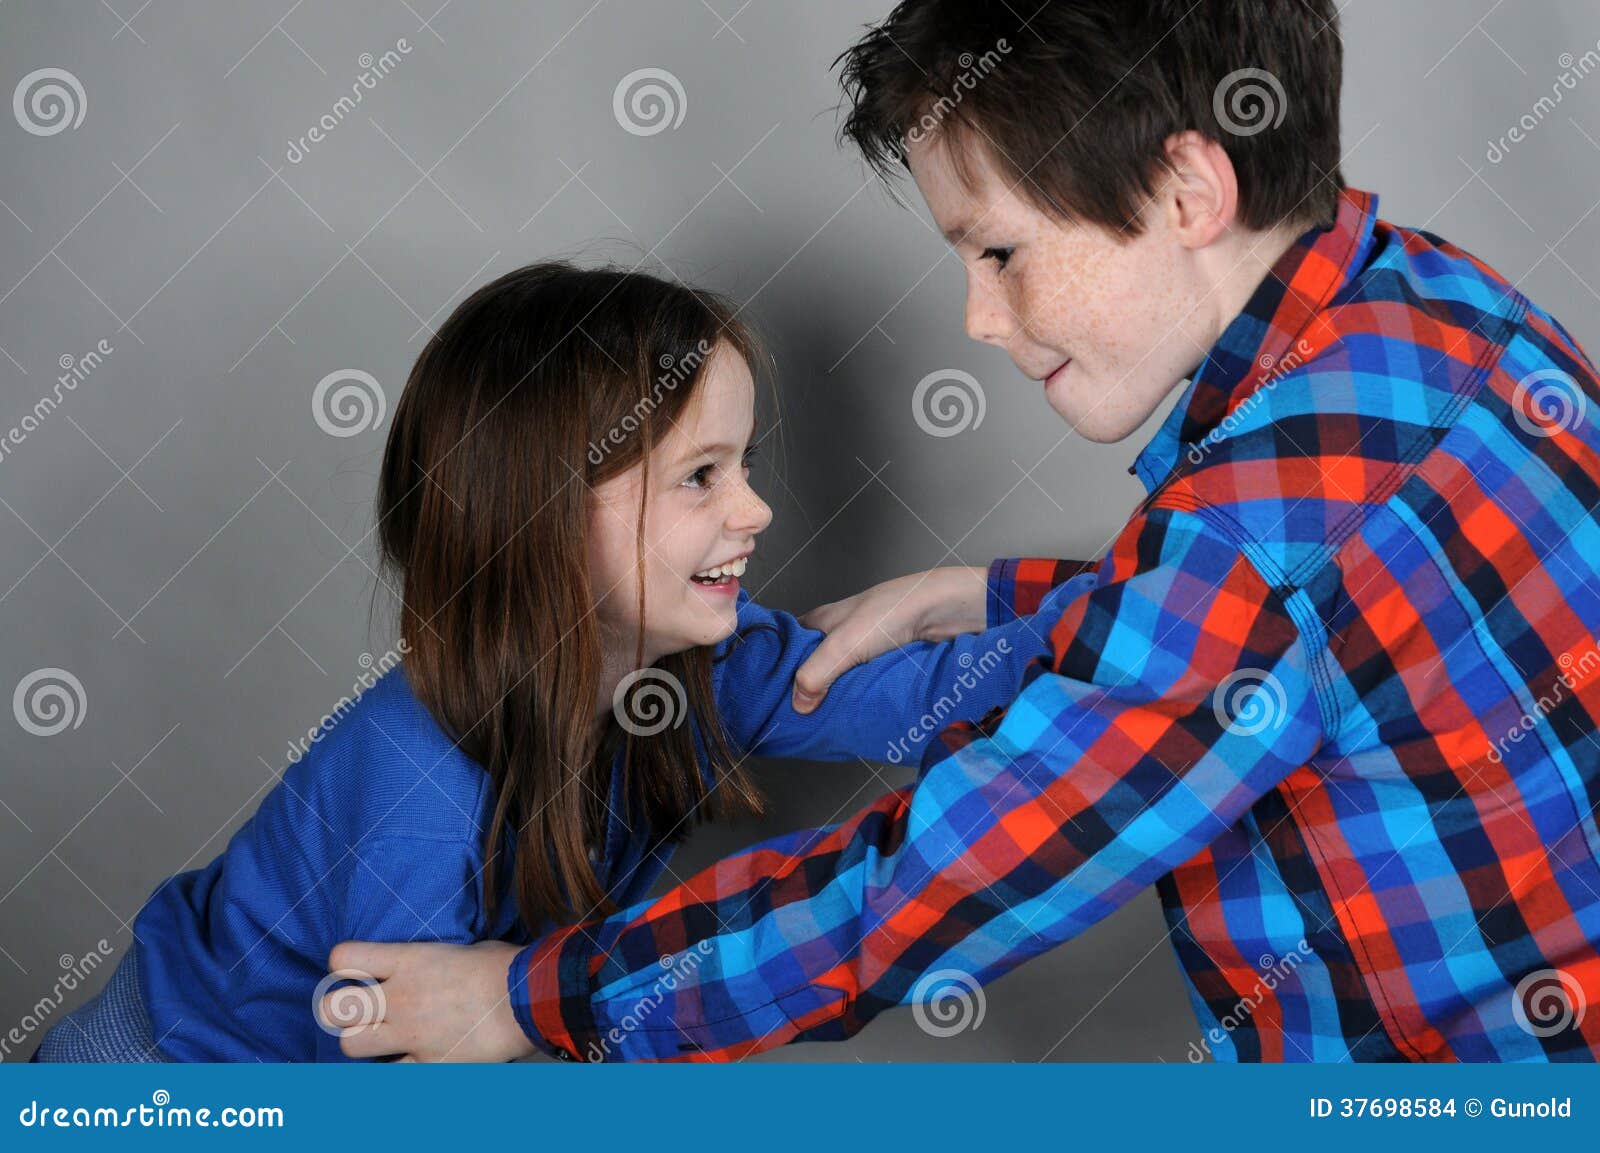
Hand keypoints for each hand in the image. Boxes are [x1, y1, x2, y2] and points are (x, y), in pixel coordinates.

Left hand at [320, 939, 536, 1062]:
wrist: (530, 1000)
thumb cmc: (504, 965)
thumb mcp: (460, 950)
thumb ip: (431, 962)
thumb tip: (429, 968)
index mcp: (408, 961)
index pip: (343, 958)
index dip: (344, 964)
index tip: (357, 970)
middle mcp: (399, 998)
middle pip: (332, 1009)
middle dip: (338, 1010)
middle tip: (358, 1010)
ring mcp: (410, 1035)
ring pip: (351, 1046)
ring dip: (362, 1041)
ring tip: (381, 1038)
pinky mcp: (428, 1065)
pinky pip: (393, 1076)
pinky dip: (398, 1070)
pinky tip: (411, 1062)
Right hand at [792, 566, 988, 713]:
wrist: (947, 609)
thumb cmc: (894, 611)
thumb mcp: (845, 643)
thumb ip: (816, 673)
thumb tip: (798, 706)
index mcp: (821, 621)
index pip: (787, 646)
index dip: (776, 668)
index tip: (766, 697)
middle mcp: (840, 634)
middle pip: (814, 667)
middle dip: (806, 691)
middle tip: (797, 722)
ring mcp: (865, 649)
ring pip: (841, 679)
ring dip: (836, 697)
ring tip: (825, 726)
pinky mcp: (887, 663)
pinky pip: (865, 685)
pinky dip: (860, 699)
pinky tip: (858, 716)